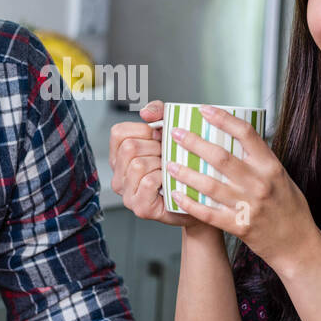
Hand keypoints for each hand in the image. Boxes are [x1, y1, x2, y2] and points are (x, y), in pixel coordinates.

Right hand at [109, 100, 215, 232]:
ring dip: (161, 164)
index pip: (118, 132)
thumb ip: (159, 114)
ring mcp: (127, 194)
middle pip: (129, 147)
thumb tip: (146, 112)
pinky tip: (170, 182)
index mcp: (120, 157)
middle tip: (168, 157)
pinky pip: (148, 181)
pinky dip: (164, 178)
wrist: (202, 199)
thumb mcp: (171, 133)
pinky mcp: (140, 207)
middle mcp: (118, 176)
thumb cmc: (184, 167)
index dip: (143, 130)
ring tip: (170, 170)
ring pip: (138, 164)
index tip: (159, 138)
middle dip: (155, 148)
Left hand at [165, 105, 320, 271]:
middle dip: (194, 143)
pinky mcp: (239, 226)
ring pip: (210, 185)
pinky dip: (190, 203)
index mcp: (271, 167)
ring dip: (186, 173)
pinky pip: (208, 213)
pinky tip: (176, 194)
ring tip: (170, 164)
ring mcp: (249, 206)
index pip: (246, 134)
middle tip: (176, 134)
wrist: (298, 245)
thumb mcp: (282, 178)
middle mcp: (260, 184)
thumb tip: (237, 141)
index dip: (223, 119)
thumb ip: (261, 162)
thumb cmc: (290, 209)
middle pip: (221, 157)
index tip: (204, 110)